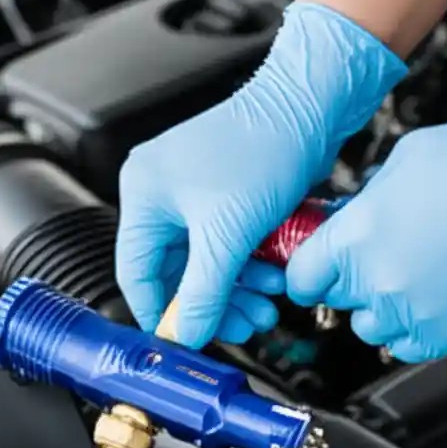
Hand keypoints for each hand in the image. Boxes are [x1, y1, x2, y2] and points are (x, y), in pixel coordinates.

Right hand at [116, 3, 405, 346]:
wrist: (310, 106)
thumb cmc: (265, 147)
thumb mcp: (229, 234)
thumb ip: (204, 291)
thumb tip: (186, 334)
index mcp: (144, 194)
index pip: (136, 273)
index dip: (161, 313)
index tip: (184, 341)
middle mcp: (163, 193)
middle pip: (177, 272)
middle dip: (213, 303)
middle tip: (243, 325)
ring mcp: (196, 193)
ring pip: (208, 262)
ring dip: (238, 289)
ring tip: (267, 305)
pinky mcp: (229, 195)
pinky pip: (230, 245)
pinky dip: (250, 265)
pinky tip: (273, 277)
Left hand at [286, 71, 446, 361]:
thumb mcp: (402, 160)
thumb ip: (365, 199)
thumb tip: (352, 216)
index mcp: (356, 236)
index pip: (300, 275)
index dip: (309, 268)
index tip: (318, 265)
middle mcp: (378, 281)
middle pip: (335, 300)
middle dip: (350, 279)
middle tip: (377, 255)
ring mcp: (414, 312)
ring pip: (370, 328)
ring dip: (381, 307)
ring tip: (410, 275)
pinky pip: (407, 348)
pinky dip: (412, 329)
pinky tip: (428, 298)